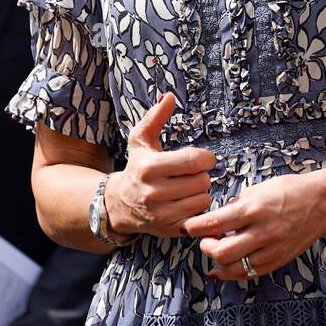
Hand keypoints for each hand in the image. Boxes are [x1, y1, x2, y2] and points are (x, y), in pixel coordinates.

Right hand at [105, 92, 215, 238]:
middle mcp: (154, 193)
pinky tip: (187, 202)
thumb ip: (155, 117)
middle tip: (191, 175)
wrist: (120, 204)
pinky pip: (199, 217)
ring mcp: (162, 214)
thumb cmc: (136, 167)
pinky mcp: (169, 229)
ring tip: (188, 188)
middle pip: (202, 180)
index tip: (202, 158)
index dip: (205, 158)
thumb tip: (169, 96)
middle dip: (201, 175)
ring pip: (203, 199)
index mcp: (149, 167)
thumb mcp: (140, 140)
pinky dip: (198, 209)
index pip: (195, 161)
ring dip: (201, 192)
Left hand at [180, 172, 325, 280]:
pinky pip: (248, 273)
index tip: (186, 228)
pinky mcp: (277, 261)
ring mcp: (270, 250)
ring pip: (233, 267)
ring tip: (215, 250)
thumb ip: (236, 205)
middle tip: (203, 239)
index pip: (214, 223)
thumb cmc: (289, 191)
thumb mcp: (258, 189)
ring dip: (217, 261)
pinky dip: (232, 272)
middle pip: (221, 252)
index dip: (195, 227)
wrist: (321, 203)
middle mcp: (261, 232)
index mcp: (253, 209)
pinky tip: (222, 268)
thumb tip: (217, 218)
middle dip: (205, 247)